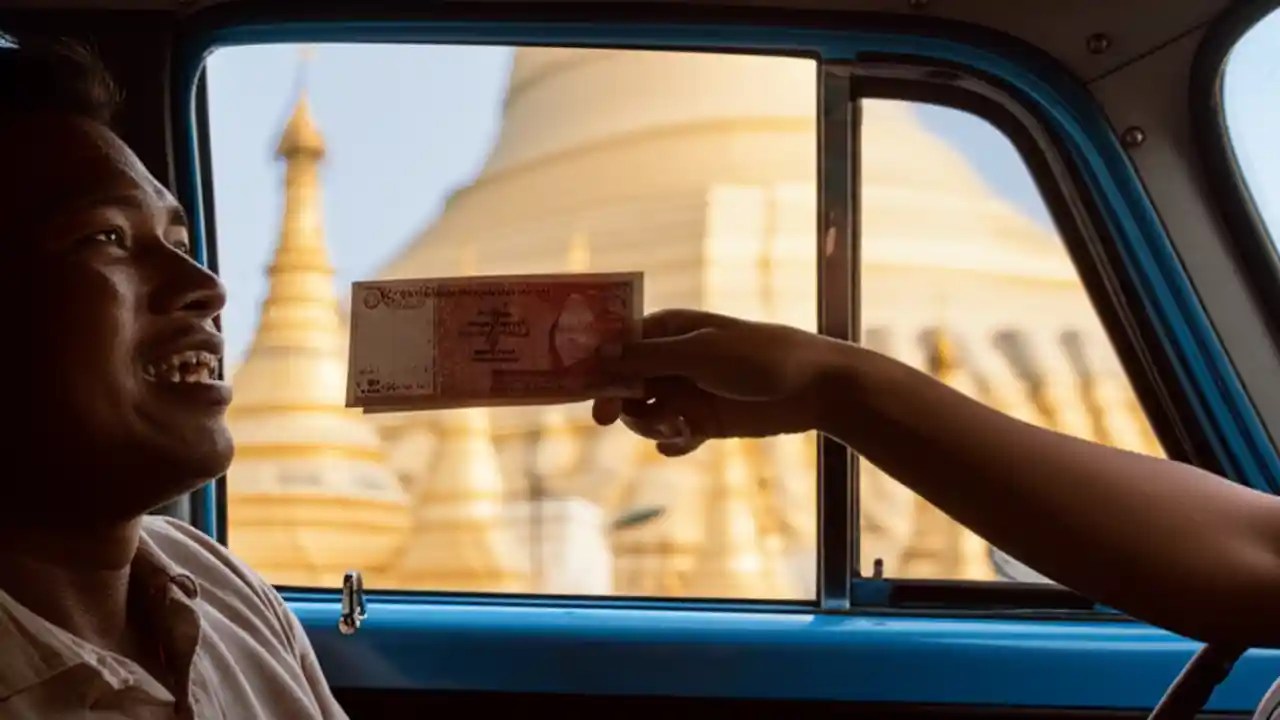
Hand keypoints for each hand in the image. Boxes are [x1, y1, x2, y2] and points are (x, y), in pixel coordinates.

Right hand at [592, 309, 842, 455]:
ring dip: (650, 424)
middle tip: (608, 418)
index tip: (581, 386)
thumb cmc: (759, 357)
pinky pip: (670, 437)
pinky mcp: (703, 422)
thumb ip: (650, 356)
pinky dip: (672, 443)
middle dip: (619, 400)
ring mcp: (687, 392)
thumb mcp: (701, 353)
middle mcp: (673, 361)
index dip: (597, 363)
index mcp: (670, 330)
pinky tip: (684, 442)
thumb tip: (601, 353)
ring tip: (676, 426)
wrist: (814, 389)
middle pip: (624, 384)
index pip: (619, 343)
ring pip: (644, 413)